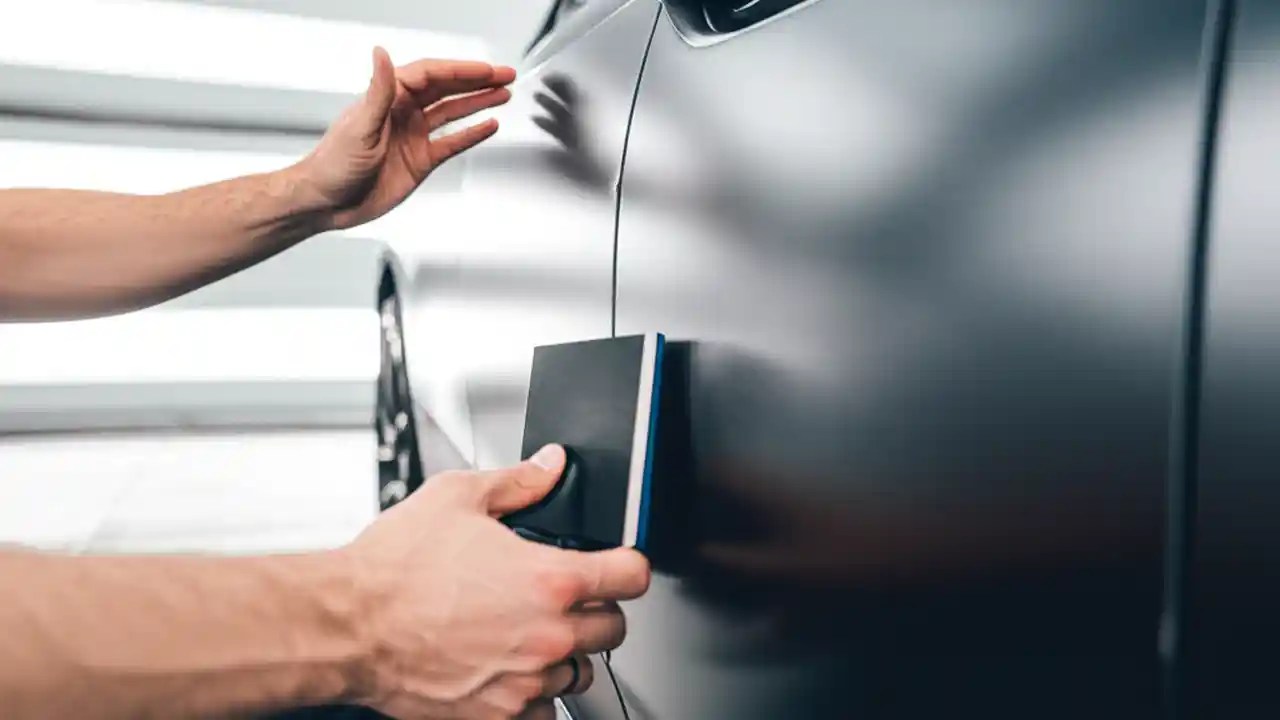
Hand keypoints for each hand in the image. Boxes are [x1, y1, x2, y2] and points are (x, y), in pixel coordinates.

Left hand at [300, 48, 515, 230]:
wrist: (328, 202)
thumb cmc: (334, 165)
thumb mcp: (360, 126)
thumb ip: (378, 91)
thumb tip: (381, 55)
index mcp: (388, 98)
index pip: (431, 75)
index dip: (460, 70)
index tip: (485, 70)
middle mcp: (403, 113)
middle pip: (447, 89)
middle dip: (477, 81)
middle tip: (504, 75)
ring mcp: (413, 136)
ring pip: (452, 112)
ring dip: (477, 102)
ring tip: (502, 94)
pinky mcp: (420, 160)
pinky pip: (451, 142)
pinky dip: (470, 134)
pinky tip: (487, 126)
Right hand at [342, 445, 651, 719]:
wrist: (346, 626)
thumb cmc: (394, 568)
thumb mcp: (457, 498)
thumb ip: (518, 481)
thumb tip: (550, 466)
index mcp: (550, 579)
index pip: (633, 576)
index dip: (627, 564)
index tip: (617, 565)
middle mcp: (547, 635)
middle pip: (614, 628)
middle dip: (596, 608)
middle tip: (564, 597)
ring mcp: (526, 681)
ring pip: (581, 671)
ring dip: (566, 652)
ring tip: (528, 631)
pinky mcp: (499, 715)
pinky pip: (546, 712)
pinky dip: (535, 694)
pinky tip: (509, 668)